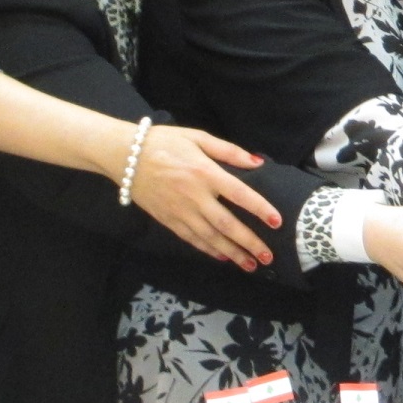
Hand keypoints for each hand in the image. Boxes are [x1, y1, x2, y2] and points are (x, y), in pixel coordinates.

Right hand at [126, 126, 278, 266]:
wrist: (126, 155)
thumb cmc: (165, 142)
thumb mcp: (197, 137)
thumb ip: (229, 151)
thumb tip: (257, 162)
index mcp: (204, 172)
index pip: (239, 194)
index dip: (259, 208)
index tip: (276, 221)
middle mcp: (194, 196)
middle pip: (226, 224)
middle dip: (249, 242)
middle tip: (268, 256)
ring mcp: (180, 211)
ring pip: (210, 237)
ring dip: (232, 253)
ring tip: (251, 265)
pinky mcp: (168, 220)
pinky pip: (192, 239)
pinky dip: (209, 250)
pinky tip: (223, 257)